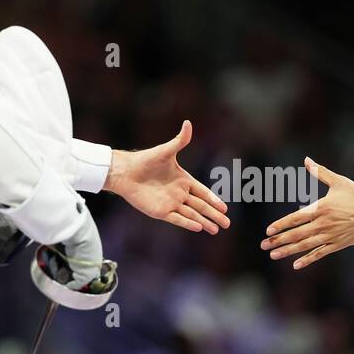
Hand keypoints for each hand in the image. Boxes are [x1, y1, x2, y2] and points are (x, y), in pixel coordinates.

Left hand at [103, 120, 229, 232]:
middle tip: (227, 224)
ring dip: (204, 222)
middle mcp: (179, 194)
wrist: (126, 172)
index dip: (214, 200)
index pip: (203, 192)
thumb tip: (188, 123)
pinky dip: (188, 223)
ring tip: (216, 230)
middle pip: (201, 207)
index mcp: (183, 180)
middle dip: (214, 215)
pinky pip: (177, 219)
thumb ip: (180, 140)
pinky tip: (199, 228)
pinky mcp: (160, 211)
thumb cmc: (146, 160)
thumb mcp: (166, 150)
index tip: (225, 208)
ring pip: (192, 215)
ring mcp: (170, 203)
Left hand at [260, 157, 353, 268]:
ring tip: (273, 255)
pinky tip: (296, 265)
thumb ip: (320, 172)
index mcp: (321, 208)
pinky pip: (319, 253)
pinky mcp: (337, 244)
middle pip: (296, 234)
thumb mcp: (339, 181)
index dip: (281, 225)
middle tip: (264, 245)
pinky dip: (308, 259)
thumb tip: (307, 160)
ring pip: (305, 246)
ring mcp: (329, 236)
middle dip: (279, 240)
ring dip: (288, 251)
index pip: (295, 218)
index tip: (268, 231)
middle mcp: (323, 224)